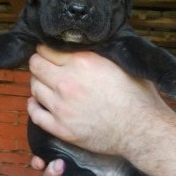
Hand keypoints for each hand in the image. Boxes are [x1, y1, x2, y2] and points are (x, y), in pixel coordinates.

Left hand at [28, 45, 163, 155]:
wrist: (141, 130)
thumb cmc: (137, 97)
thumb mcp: (120, 64)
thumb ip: (96, 54)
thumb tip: (85, 46)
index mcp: (82, 62)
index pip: (47, 49)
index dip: (46, 50)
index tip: (49, 52)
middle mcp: (67, 82)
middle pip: (35, 66)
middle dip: (39, 63)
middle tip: (45, 67)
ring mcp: (61, 106)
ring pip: (34, 87)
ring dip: (38, 84)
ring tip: (46, 85)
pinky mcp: (61, 128)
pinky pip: (35, 114)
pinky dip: (34, 106)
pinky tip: (39, 103)